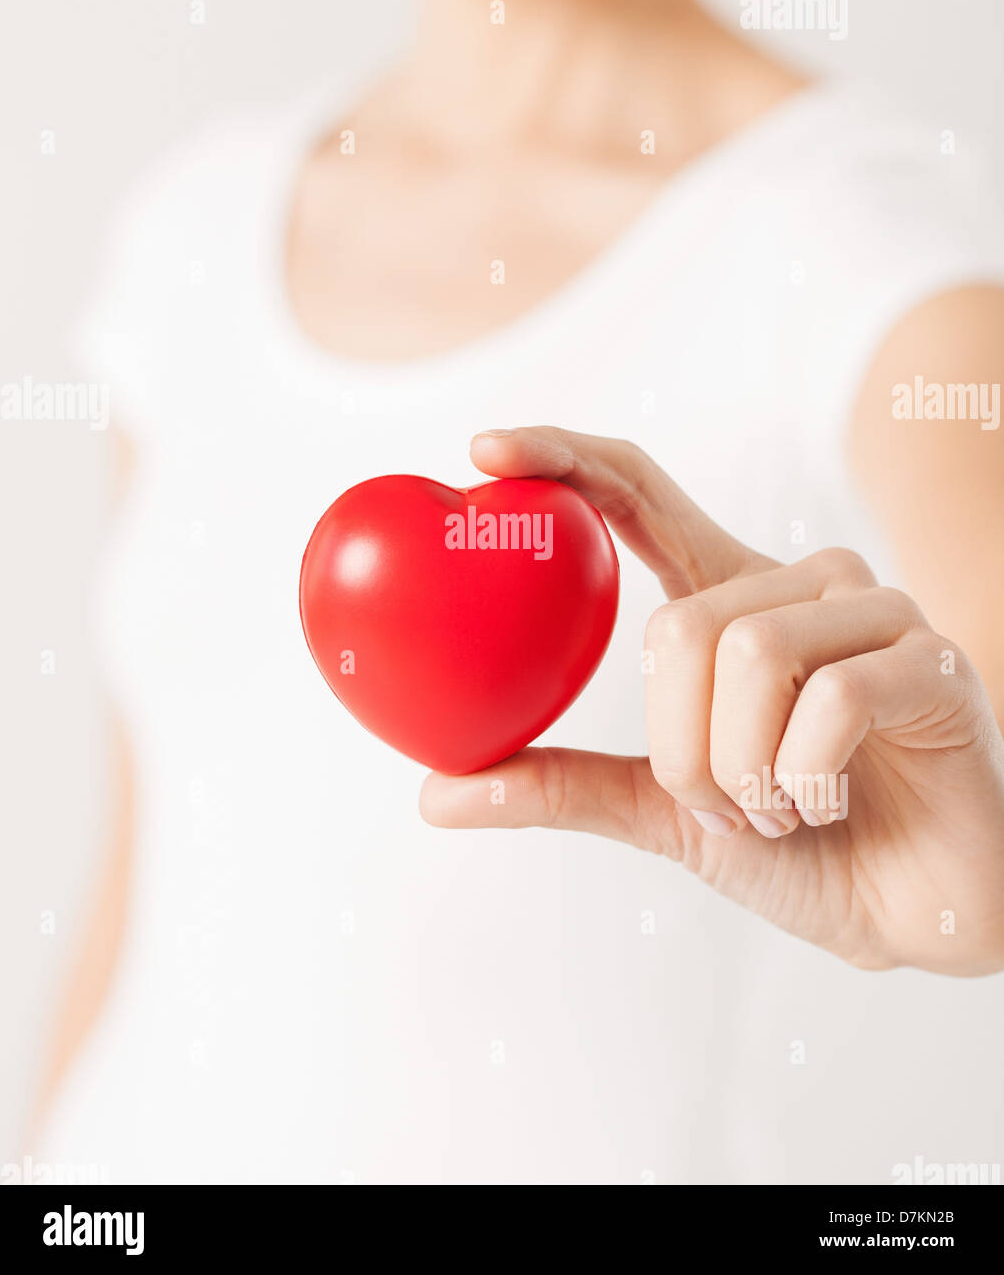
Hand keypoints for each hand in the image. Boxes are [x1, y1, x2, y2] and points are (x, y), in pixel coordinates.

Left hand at [420, 427, 1003, 974]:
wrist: (915, 913)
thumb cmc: (798, 844)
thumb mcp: (665, 812)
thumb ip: (564, 785)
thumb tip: (435, 793)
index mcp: (732, 601)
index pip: (640, 496)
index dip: (565, 458)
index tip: (482, 450)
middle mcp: (801, 584)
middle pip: (680, 624)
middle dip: (684, 752)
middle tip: (728, 808)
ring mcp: (875, 612)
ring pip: (749, 653)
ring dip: (743, 772)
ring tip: (783, 809)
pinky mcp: (930, 660)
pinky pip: (830, 699)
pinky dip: (805, 779)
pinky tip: (830, 803)